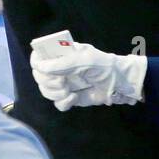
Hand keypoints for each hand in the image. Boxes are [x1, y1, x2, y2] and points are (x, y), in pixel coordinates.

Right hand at [29, 30, 146, 109]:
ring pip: (46, 91)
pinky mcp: (70, 97)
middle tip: (63, 82)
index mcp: (62, 54)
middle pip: (39, 76)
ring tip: (70, 91)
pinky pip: (57, 103)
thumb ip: (63, 63)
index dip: (37, 63)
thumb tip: (40, 67)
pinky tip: (75, 98)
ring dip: (56, 93)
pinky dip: (64, 103)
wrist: (120, 85)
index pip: (38, 56)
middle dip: (48, 81)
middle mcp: (59, 69)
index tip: (43, 68)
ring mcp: (64, 83)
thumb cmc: (105, 67)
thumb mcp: (86, 60)